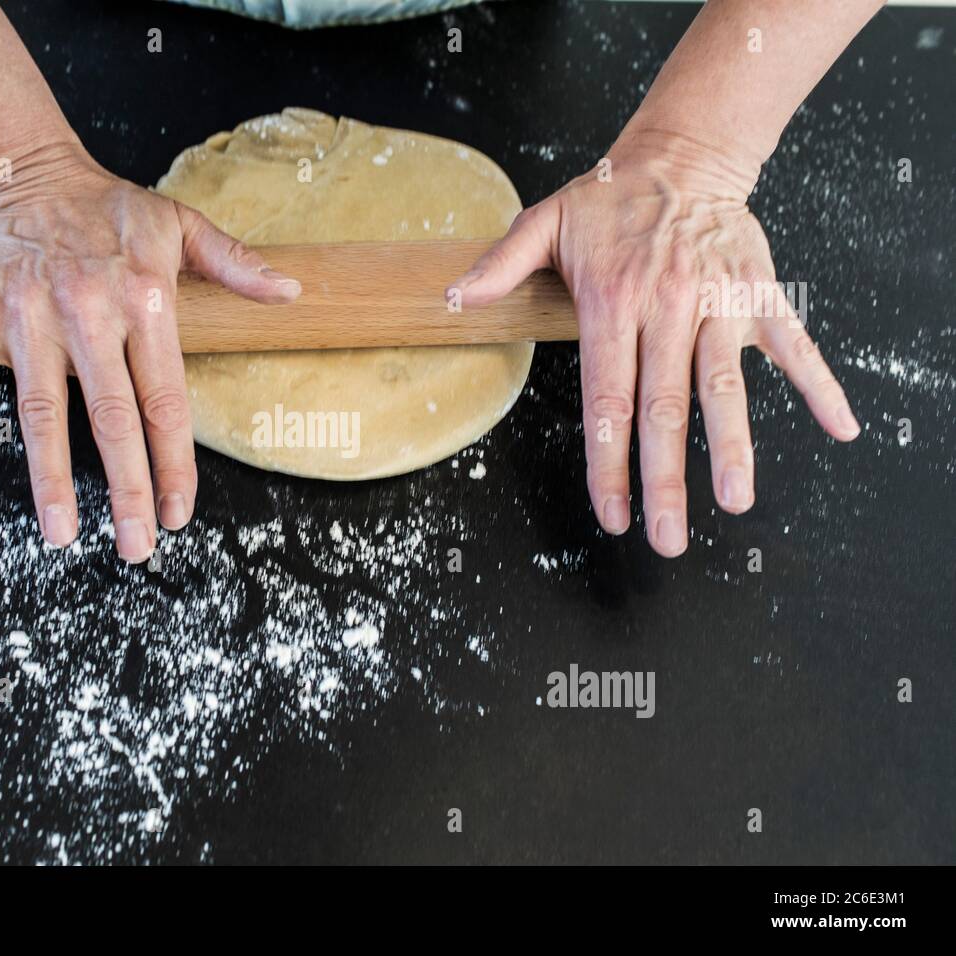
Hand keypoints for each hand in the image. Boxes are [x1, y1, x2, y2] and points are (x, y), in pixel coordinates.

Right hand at [0, 143, 299, 559]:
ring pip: (39, 411)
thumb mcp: (177, 223)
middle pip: (110, 418)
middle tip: (136, 547)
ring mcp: (27, 317)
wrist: (21, 167)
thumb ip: (234, 264)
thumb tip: (291, 292)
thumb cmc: (105, 206)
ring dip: (48, 477)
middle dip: (127, 487)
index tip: (178, 514)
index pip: (165, 400)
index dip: (173, 463)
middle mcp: (86, 313)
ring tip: (61, 533)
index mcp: (142, 299)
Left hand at [450, 129, 859, 556]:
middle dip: (664, 478)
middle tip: (667, 537)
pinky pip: (795, 344)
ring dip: (733, 444)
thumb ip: (500, 266)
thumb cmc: (608, 199)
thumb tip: (452, 300)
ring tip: (734, 499)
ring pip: (725, 384)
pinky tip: (840, 428)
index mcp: (614, 303)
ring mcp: (719, 303)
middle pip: (665, 407)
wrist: (683, 154)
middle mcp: (668, 307)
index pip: (607, 400)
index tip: (610, 513)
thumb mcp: (543, 222)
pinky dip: (820, 384)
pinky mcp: (760, 294)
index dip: (608, 463)